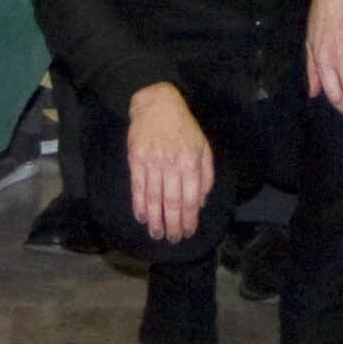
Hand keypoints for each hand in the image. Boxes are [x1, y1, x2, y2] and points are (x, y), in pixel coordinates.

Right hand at [123, 82, 216, 245]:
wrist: (157, 104)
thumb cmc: (183, 127)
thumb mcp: (203, 147)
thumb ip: (206, 175)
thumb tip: (202, 202)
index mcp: (191, 161)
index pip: (191, 199)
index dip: (189, 219)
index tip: (188, 232)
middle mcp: (172, 163)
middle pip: (172, 202)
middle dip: (173, 224)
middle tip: (172, 239)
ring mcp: (153, 161)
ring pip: (154, 197)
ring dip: (155, 219)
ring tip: (156, 233)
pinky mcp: (136, 158)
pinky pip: (138, 186)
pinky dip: (139, 204)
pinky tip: (142, 217)